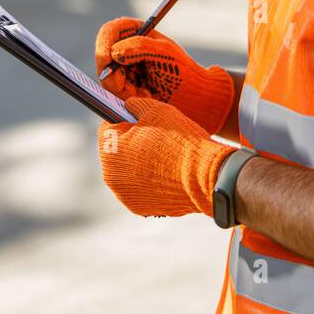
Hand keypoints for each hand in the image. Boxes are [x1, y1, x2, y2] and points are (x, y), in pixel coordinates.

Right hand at [94, 17, 234, 134]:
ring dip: (122, 89)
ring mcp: (123, 68)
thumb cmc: (182, 72)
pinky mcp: (124, 87)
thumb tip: (114, 52)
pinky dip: (127, 97)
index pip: (110, 31)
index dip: (104, 43)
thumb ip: (139, 47)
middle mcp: (126, 49)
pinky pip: (114, 93)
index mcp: (136, 32)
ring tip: (145, 93)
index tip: (106, 59)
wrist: (192, 99)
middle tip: (123, 87)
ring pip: (106, 78)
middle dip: (112, 74)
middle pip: (103, 57)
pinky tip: (144, 97)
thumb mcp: (164, 54)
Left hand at [98, 97, 235, 217]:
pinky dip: (151, 183)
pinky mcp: (141, 208)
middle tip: (155, 138)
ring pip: (129, 172)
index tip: (138, 121)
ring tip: (163, 157)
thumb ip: (135, 105)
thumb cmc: (179, 140)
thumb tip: (128, 106)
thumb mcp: (155, 110)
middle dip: (132, 144)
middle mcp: (111, 175)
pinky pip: (142, 189)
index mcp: (109, 149)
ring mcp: (125, 195)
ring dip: (140, 165)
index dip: (124, 121)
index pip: (108, 128)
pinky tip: (167, 175)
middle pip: (118, 152)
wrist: (204, 175)